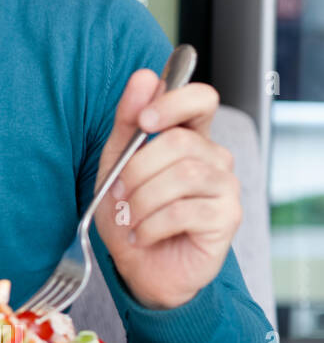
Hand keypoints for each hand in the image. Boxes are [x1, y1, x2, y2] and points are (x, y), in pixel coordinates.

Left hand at [92, 68, 240, 308]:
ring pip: (183, 176)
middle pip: (180, 141)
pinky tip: (143, 234)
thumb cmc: (129, 213)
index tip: (142, 121)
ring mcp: (225, 186)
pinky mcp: (227, 217)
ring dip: (142, 200)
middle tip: (120, 193)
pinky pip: (185, 210)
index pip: (201, 99)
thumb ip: (128, 121)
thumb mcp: (115, 163)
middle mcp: (213, 157)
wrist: (139, 265)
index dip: (173, 102)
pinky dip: (151, 224)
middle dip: (137, 169)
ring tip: (130, 217)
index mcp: (188, 137)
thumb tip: (145, 77)